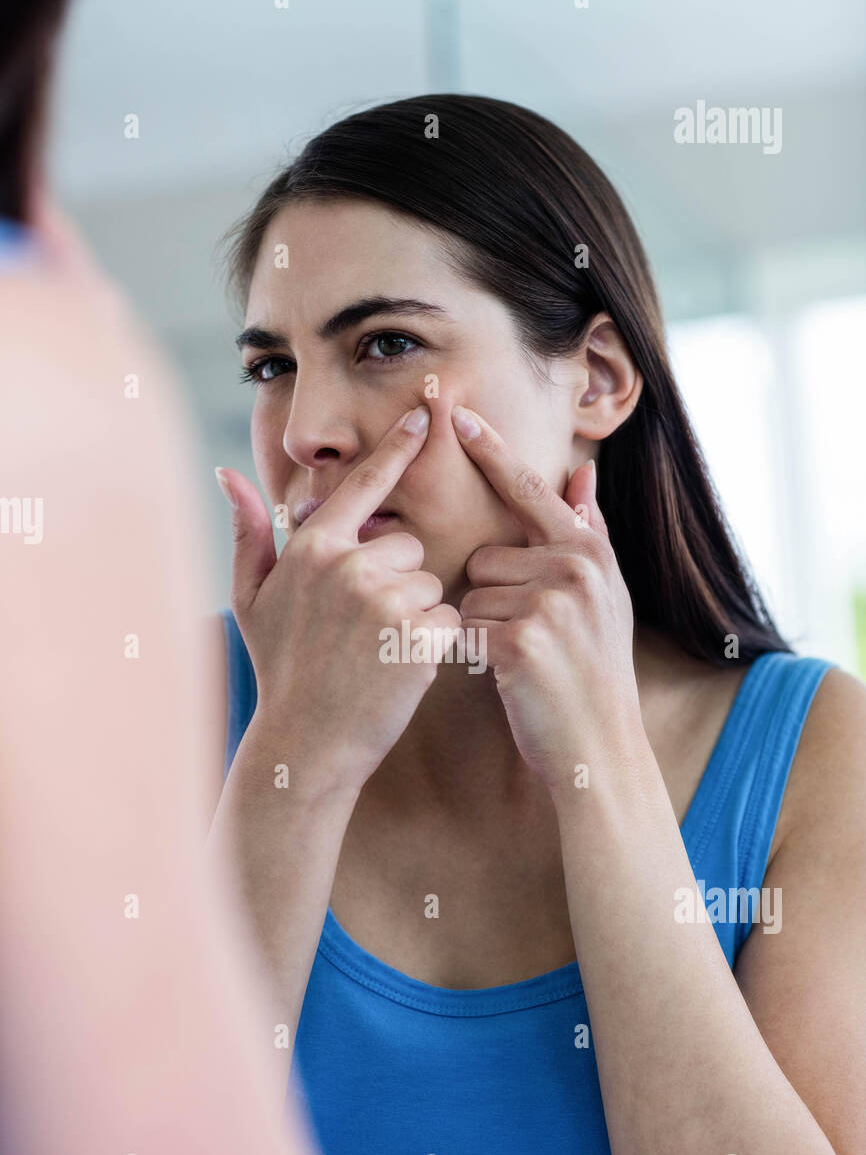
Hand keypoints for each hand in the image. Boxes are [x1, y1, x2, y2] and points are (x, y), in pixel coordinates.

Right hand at [217, 405, 460, 796]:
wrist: (305, 744)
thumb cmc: (279, 670)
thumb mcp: (250, 601)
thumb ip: (248, 535)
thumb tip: (226, 475)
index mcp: (312, 548)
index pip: (364, 483)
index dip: (398, 446)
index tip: (428, 411)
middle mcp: (348, 564)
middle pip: (407, 547)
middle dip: (397, 581)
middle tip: (364, 630)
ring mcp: (385, 599)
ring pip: (431, 584)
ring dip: (416, 615)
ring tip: (377, 652)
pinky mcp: (418, 635)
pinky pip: (449, 621)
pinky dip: (435, 646)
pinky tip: (400, 669)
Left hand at [454, 405, 642, 789]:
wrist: (599, 748)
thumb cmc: (595, 673)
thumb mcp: (606, 597)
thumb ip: (590, 533)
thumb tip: (584, 473)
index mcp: (589, 552)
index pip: (529, 489)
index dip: (492, 451)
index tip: (457, 413)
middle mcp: (573, 568)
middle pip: (485, 557)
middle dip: (492, 598)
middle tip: (532, 638)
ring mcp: (549, 604)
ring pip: (470, 596)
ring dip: (484, 629)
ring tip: (525, 659)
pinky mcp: (520, 642)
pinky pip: (467, 629)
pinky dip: (477, 657)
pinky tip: (513, 677)